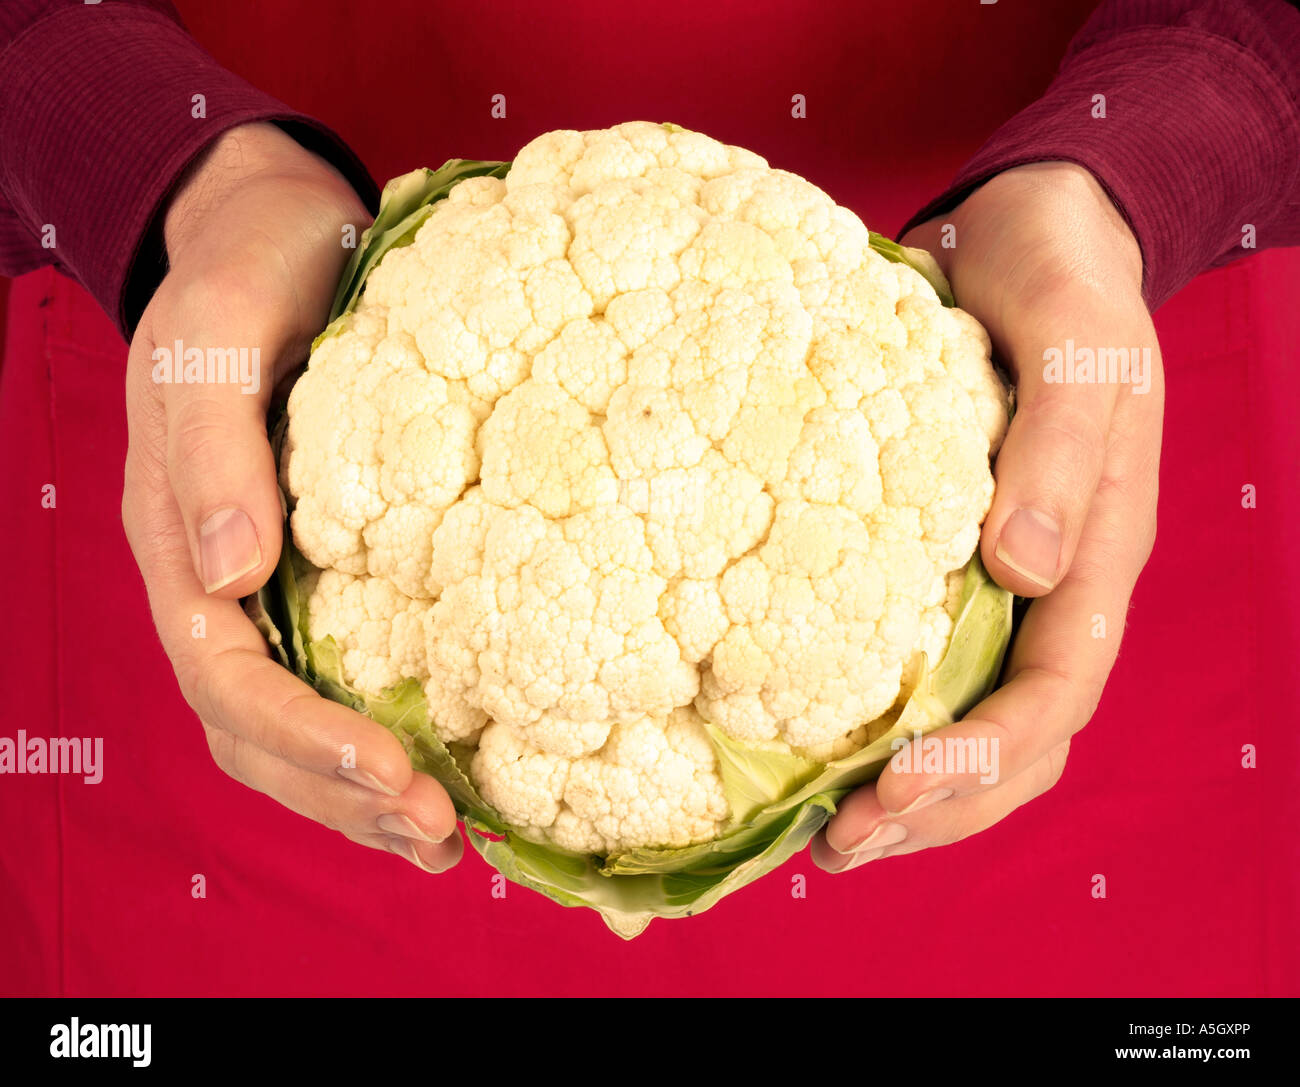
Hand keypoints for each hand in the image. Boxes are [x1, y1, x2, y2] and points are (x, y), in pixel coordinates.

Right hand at [122, 123, 461, 872]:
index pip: (227, 676)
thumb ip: (212, 452)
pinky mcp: (323, 571)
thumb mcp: (216, 340)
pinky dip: (379, 738)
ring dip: (358, 793)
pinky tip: (446, 768)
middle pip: (258, 730)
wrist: (273, 236)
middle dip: (339, 793)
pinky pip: (337, 678)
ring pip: (292, 724)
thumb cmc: (244, 276)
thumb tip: (231, 574)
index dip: (303, 738)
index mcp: (180, 541)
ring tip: (443, 836)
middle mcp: (218, 581)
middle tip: (437, 832)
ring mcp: (267, 585)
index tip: (393, 770)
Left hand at [813, 162, 1162, 871]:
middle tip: (839, 848)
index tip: (889, 793)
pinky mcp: (954, 559)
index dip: (981, 758)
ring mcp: (1011, 580)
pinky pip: (934, 664)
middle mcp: (1058, 584)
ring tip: (830, 836)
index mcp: (1099, 549)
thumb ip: (1059, 448)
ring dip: (916, 791)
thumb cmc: (1058, 278)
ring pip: (981, 720)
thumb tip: (1026, 571)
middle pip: (1019, 739)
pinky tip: (824, 743)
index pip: (1055, 692)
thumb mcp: (1073, 342)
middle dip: (938, 807)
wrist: (1036, 236)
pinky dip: (889, 722)